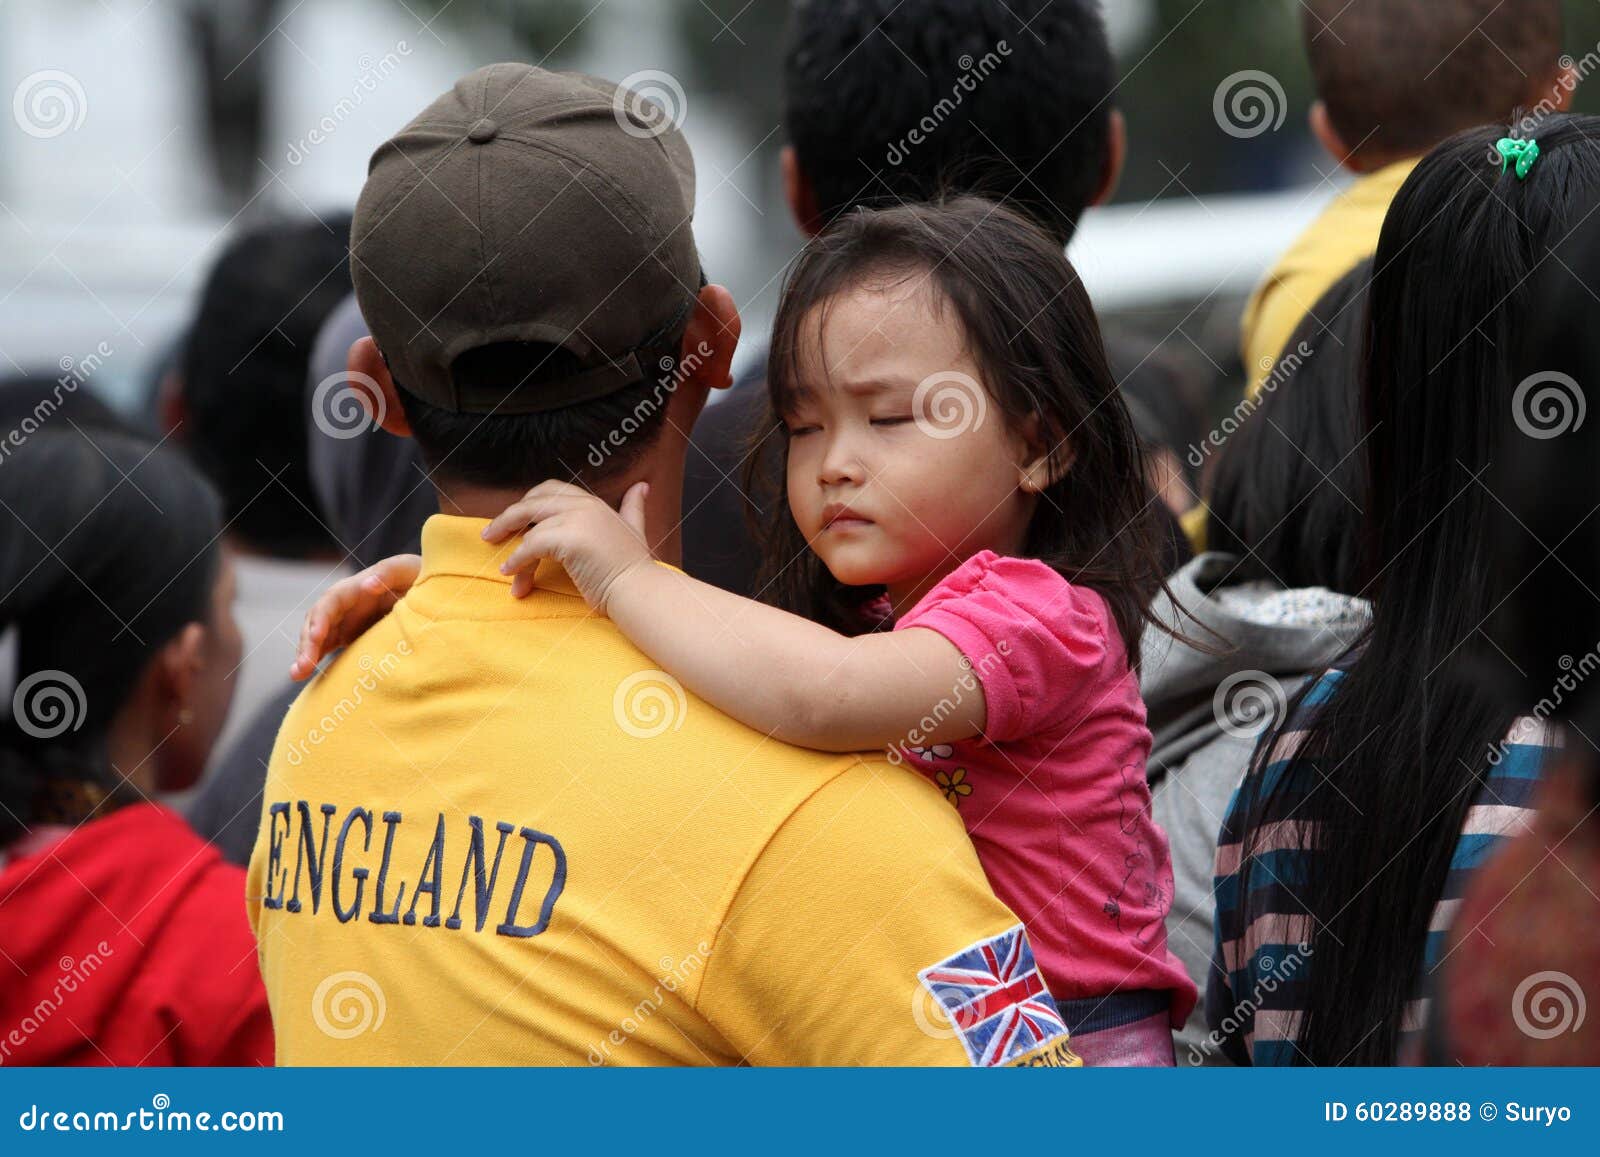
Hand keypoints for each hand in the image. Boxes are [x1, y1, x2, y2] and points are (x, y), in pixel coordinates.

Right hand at [290, 554, 421, 679]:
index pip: (331, 601)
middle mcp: (345, 605)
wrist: (430, 591)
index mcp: (356, 587)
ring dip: (306, 655)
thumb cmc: (418, 574)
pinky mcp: (351, 636)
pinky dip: (316, 659)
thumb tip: (366, 585)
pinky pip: (328, 647)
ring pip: (318, 637)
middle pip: (318, 621)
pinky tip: (304, 675)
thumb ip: (388, 572)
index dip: (322, 618)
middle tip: (302, 667)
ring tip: (297, 674)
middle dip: (307, 643)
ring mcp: (346, 621)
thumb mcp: (406, 568)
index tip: (317, 636)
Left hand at [481, 479, 653, 611]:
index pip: (552, 490)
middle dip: (509, 517)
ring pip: (529, 527)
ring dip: (513, 550)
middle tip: (491, 535)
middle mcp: (584, 505)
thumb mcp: (635, 530)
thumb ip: (634, 507)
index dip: (529, 504)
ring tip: (505, 569)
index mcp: (594, 503)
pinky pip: (530, 546)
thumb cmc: (635, 570)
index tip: (514, 522)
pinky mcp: (568, 539)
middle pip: (533, 501)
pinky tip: (510, 573)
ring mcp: (576, 519)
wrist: (641, 591)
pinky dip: (517, 561)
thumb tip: (642, 485)